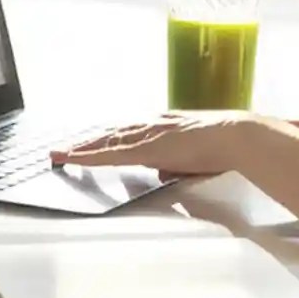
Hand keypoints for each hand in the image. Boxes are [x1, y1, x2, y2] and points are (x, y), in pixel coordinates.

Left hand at [49, 111, 268, 175]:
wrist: (237, 136)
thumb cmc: (224, 147)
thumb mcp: (195, 155)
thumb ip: (175, 163)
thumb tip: (162, 172)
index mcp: (165, 125)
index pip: (130, 132)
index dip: (109, 138)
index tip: (93, 142)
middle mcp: (152, 125)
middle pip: (112, 134)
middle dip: (89, 142)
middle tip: (65, 147)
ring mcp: (147, 135)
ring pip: (106, 141)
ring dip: (83, 147)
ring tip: (61, 152)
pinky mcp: (146, 148)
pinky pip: (109, 153)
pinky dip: (89, 156)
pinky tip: (72, 158)